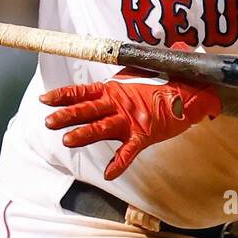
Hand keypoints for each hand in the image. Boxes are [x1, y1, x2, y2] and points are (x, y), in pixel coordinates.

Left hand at [40, 47, 221, 179]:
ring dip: (84, 134)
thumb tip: (118, 63)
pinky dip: (120, 163)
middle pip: (87, 110)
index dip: (62, 96)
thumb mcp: (142, 74)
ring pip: (102, 127)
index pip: (83, 92)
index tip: (44, 99)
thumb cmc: (166, 83)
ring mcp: (131, 119)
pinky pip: (130, 151)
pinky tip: (109, 174)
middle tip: (48, 122)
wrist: (194, 92)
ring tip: (67, 140)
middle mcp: (118, 103)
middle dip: (66, 116)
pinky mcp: (145, 133)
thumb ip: (128, 72)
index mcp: (114, 89)